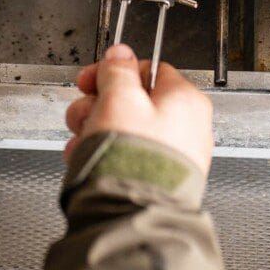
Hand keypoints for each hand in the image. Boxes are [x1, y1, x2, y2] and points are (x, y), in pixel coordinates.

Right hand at [64, 43, 213, 173]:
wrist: (132, 214)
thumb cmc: (133, 159)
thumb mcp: (117, 98)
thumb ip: (117, 70)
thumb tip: (120, 54)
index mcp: (184, 99)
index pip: (148, 69)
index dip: (113, 72)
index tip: (91, 80)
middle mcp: (187, 126)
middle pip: (135, 100)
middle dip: (100, 104)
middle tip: (83, 114)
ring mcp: (174, 154)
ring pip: (128, 128)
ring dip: (97, 129)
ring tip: (82, 141)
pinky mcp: (159, 177)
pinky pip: (130, 154)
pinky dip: (108, 154)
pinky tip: (89, 158)